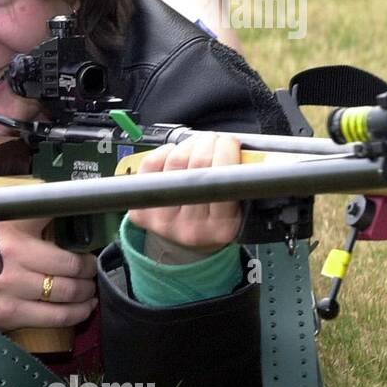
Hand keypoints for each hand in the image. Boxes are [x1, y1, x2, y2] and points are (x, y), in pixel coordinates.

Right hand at [0, 216, 97, 329]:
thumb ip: (19, 216)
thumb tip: (53, 205)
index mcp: (8, 234)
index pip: (58, 229)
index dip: (80, 240)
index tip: (89, 244)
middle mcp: (13, 261)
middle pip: (70, 266)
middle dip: (88, 269)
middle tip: (92, 269)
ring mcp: (13, 290)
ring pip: (68, 294)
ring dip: (86, 292)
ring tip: (90, 290)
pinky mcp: (10, 315)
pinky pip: (55, 317)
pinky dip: (76, 314)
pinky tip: (82, 309)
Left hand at [128, 132, 242, 254]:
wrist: (186, 247)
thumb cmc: (215, 221)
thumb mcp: (239, 210)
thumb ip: (244, 183)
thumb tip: (241, 148)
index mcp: (221, 228)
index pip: (223, 179)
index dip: (227, 151)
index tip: (230, 142)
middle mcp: (190, 227)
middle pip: (198, 166)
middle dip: (209, 143)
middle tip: (214, 139)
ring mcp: (163, 219)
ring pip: (175, 162)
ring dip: (189, 144)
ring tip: (197, 143)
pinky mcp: (143, 210)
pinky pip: (150, 167)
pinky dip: (163, 152)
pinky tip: (174, 152)